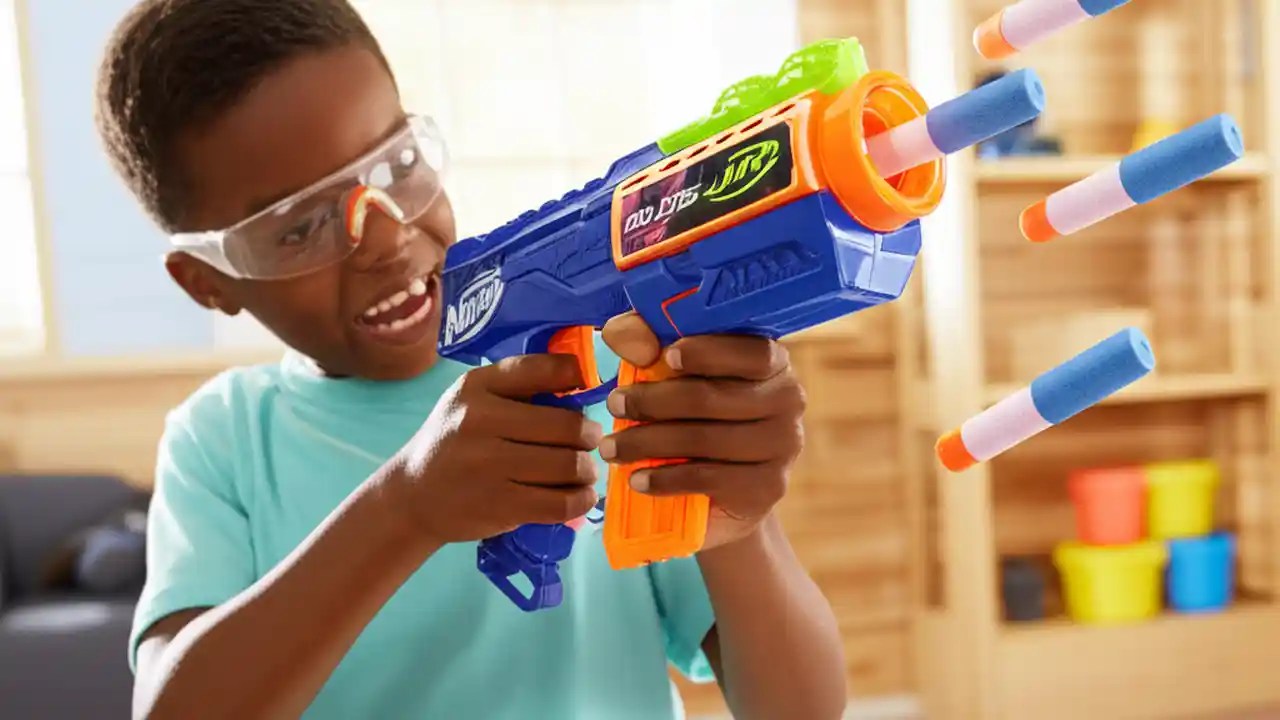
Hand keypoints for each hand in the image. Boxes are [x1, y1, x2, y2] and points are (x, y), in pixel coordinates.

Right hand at [386, 355, 602, 544]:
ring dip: (587, 470)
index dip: (575, 378)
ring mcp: (488, 465)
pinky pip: (560, 503)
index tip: (584, 390)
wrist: (412, 494)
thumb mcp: (473, 397)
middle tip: (590, 442)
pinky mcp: (499, 505)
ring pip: (568, 465)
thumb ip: (518, 383)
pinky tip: (582, 496)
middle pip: (567, 426)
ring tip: (585, 471)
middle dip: (589, 435)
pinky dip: (582, 500)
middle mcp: (480, 421)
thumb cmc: (454, 440)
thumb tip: (580, 377)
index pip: (542, 370)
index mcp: (477, 387)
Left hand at [600, 313, 805, 550]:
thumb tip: (623, 336)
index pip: (750, 352)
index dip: (708, 353)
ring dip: (649, 443)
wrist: (719, 485)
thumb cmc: (695, 411)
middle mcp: (788, 400)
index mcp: (773, 361)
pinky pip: (709, 479)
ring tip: (611, 448)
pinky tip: (637, 479)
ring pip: (706, 440)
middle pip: (713, 398)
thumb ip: (645, 341)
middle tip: (614, 405)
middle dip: (654, 401)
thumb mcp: (668, 369)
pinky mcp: (767, 487)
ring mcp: (782, 446)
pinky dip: (666, 479)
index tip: (666, 356)